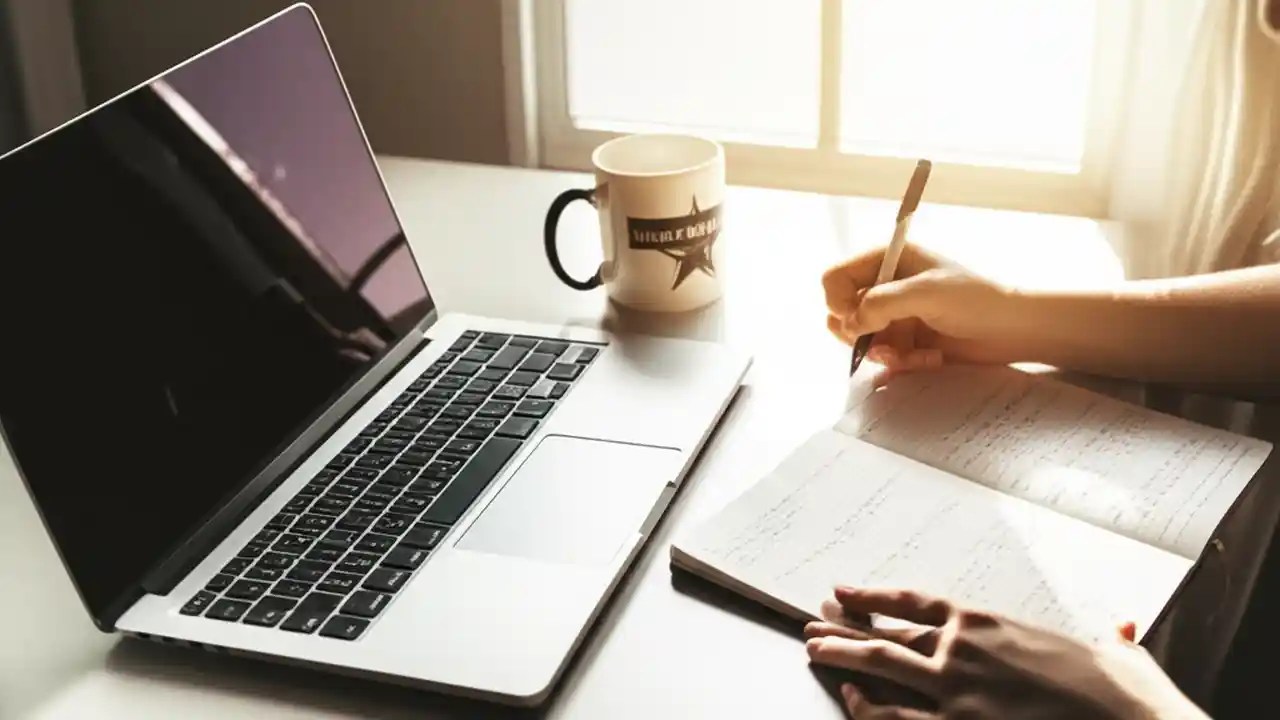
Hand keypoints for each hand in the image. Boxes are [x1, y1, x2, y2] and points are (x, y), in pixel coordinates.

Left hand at [804, 586, 1207, 719]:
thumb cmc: (1124, 695)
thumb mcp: (1114, 654)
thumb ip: (1105, 639)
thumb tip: (1122, 629)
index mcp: (989, 623)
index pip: (915, 602)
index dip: (875, 596)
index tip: (844, 591)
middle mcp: (962, 652)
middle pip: (886, 635)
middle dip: (844, 629)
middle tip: (811, 623)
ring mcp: (956, 694)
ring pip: (881, 671)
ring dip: (843, 661)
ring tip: (813, 653)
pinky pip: (898, 718)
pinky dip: (869, 708)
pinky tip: (849, 700)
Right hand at [822, 245, 1026, 375]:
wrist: (1011, 330)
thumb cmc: (976, 300)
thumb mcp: (926, 293)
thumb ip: (882, 303)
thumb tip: (851, 324)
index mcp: (886, 260)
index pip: (836, 278)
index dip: (838, 301)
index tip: (856, 320)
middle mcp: (884, 286)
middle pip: (840, 312)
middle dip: (859, 333)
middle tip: (883, 341)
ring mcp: (893, 315)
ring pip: (859, 340)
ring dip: (883, 352)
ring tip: (911, 354)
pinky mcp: (903, 341)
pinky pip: (881, 357)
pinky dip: (900, 362)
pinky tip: (928, 358)